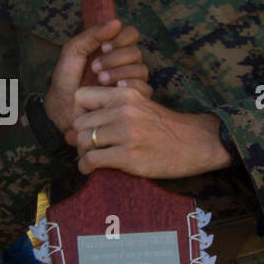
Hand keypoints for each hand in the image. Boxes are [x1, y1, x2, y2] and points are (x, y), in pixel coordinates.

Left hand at [44, 20, 149, 133]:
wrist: (62, 110)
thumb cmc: (66, 82)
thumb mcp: (73, 52)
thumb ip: (91, 35)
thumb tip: (115, 22)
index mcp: (112, 49)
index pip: (130, 34)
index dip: (121, 38)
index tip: (103, 47)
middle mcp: (124, 63)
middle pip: (136, 51)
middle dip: (115, 58)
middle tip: (96, 69)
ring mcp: (130, 81)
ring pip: (141, 69)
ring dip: (119, 73)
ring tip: (100, 81)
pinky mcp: (134, 99)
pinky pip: (143, 88)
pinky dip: (129, 86)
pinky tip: (115, 89)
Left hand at [68, 92, 232, 177]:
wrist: (195, 143)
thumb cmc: (165, 127)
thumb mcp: (139, 107)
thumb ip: (107, 113)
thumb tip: (68, 133)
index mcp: (124, 94)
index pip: (80, 96)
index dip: (78, 112)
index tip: (86, 125)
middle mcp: (123, 110)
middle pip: (79, 123)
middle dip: (79, 137)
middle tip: (89, 147)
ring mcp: (126, 133)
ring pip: (82, 141)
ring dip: (83, 153)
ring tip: (92, 158)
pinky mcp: (128, 155)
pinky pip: (91, 160)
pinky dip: (86, 167)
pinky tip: (91, 169)